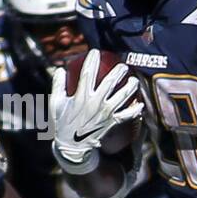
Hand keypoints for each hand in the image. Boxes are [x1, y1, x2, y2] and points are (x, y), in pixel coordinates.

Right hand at [50, 51, 141, 173]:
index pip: (87, 74)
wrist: (73, 146)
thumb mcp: (55, 103)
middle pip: (110, 83)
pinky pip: (127, 116)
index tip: (95, 51)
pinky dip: (135, 110)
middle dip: (118, 71)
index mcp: (80, 97)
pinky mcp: (112, 122)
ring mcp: (105, 113)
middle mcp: (95, 104)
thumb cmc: (63, 122)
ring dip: (130, 87)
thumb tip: (61, 69)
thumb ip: (57, 85)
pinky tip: (141, 104)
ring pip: (122, 97)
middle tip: (122, 65)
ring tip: (134, 80)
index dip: (92, 61)